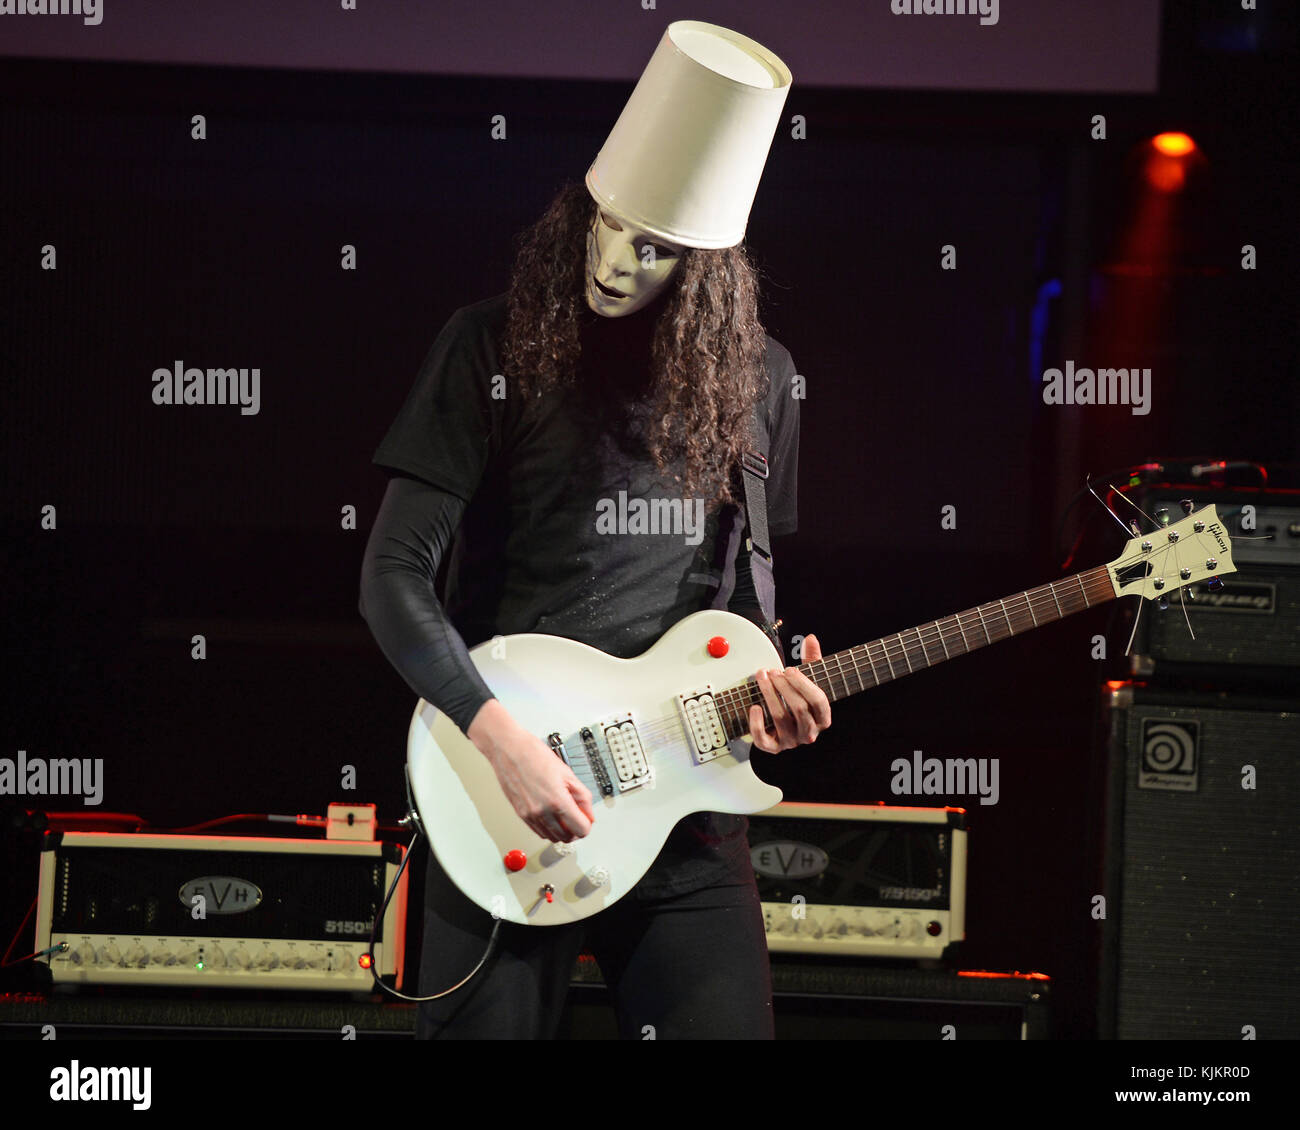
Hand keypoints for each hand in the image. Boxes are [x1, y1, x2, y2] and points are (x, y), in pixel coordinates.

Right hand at [467, 699, 594, 841]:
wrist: (510, 750)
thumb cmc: (534, 755)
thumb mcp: (567, 773)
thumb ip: (582, 796)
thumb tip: (589, 813)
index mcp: (557, 801)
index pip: (581, 829)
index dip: (587, 825)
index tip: (587, 819)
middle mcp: (542, 812)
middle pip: (566, 838)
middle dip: (575, 830)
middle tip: (577, 817)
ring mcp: (530, 815)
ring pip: (552, 837)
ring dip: (561, 831)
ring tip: (564, 815)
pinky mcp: (520, 814)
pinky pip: (538, 831)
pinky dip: (548, 828)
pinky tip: (551, 815)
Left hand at [748, 632, 831, 752]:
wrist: (784, 726)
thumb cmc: (798, 700)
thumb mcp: (808, 680)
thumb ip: (811, 659)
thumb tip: (811, 639)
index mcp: (822, 718)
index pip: (818, 701)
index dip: (804, 684)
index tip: (789, 669)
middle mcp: (809, 732)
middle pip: (799, 709)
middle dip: (784, 687)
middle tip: (772, 671)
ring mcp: (791, 741)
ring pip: (781, 719)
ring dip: (769, 695)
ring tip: (762, 678)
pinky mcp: (773, 747)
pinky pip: (764, 739)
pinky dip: (757, 723)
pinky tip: (753, 707)